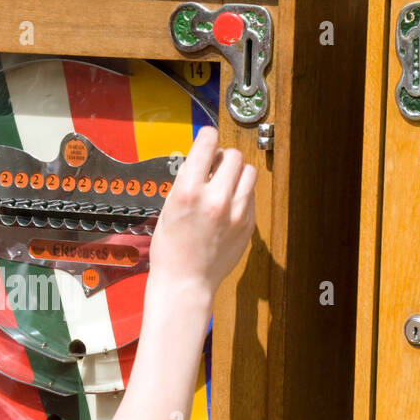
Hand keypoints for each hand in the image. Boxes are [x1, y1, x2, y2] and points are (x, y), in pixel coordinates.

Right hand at [148, 126, 256, 298]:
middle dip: (223, 157)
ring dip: (237, 173)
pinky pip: (251, 195)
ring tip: (225, 185)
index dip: (207, 137)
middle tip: (215, 168)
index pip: (208, 143)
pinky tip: (228, 206)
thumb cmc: (171, 249)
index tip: (207, 138)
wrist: (185, 282)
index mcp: (189, 191)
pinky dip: (241, 194)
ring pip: (249, 172)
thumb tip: (202, 160)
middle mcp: (215, 198)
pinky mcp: (248, 224)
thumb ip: (187, 181)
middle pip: (233, 155)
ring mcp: (235, 212)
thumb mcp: (168, 208)